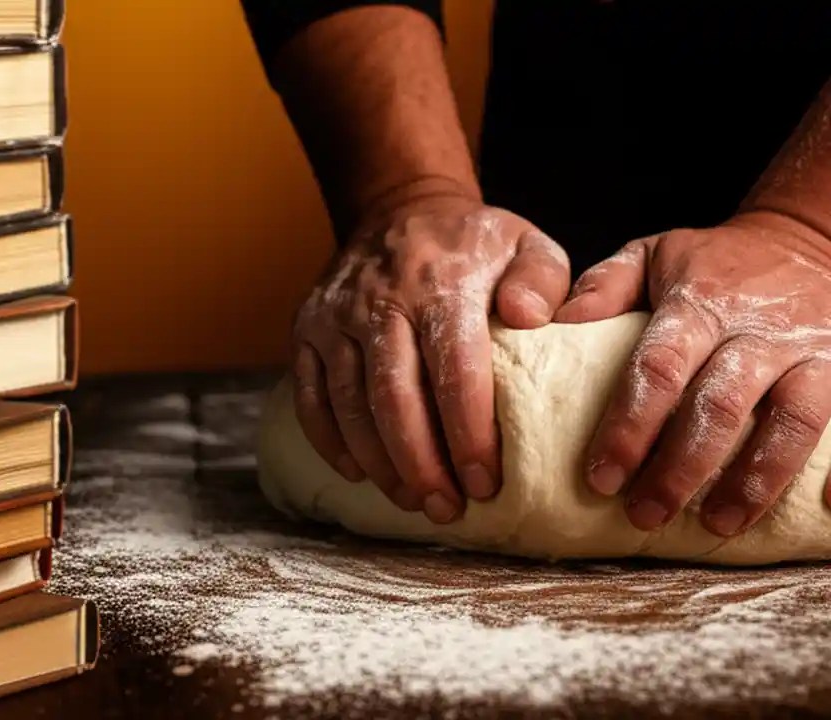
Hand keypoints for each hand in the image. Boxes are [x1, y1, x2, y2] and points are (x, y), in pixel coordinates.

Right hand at [292, 194, 570, 522]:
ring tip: (414, 500)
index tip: (485, 483)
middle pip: (394, 398)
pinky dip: (330, 441)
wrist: (397, 209)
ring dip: (380, 463)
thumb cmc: (471, 245)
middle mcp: (380, 299)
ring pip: (349, 404)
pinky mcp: (306, 329)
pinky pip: (310, 396)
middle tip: (447, 508)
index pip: (453, 370)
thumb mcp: (525, 244)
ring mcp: (335, 316)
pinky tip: (360, 474)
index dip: (468, 434)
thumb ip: (544, 280)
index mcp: (440, 282)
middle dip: (421, 463)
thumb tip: (531, 319)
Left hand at [556, 212, 830, 536]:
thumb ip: (605, 287)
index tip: (601, 477)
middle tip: (644, 514)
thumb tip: (553, 323)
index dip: (630, 426)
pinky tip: (824, 508)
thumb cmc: (714, 263)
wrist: (808, 240)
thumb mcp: (654, 255)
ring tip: (718, 526)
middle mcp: (759, 330)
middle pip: (720, 406)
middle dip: (680, 468)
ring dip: (756, 480)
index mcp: (701, 303)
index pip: (659, 368)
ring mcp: (815, 351)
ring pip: (794, 421)